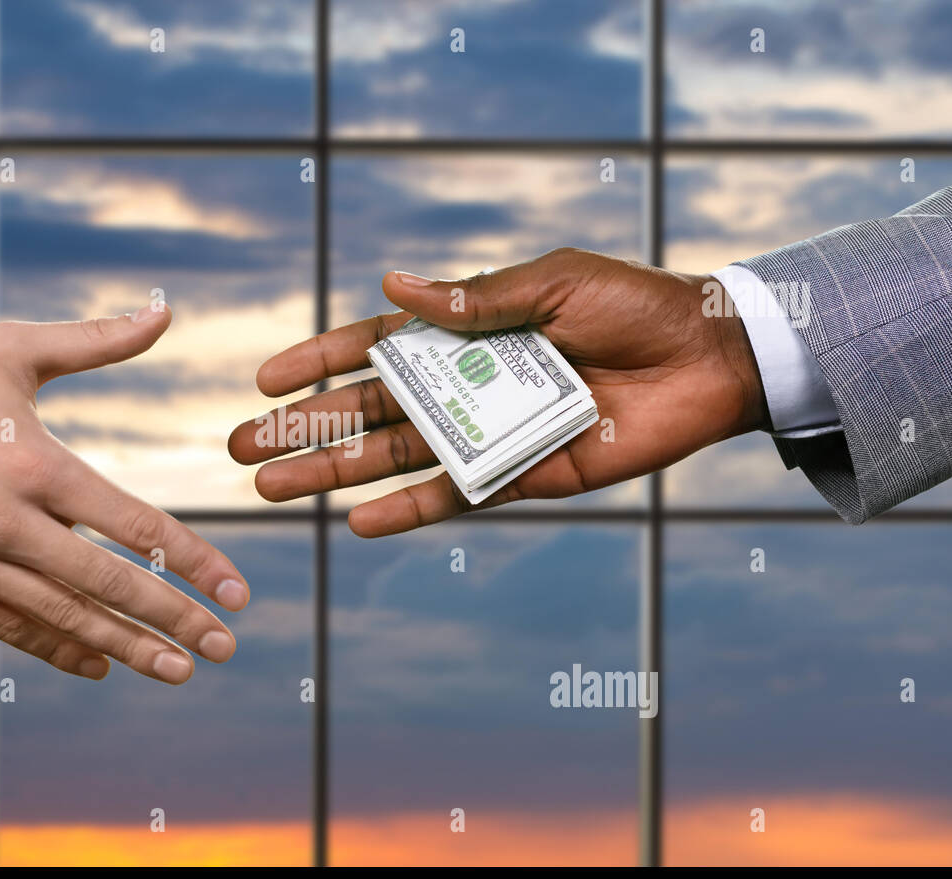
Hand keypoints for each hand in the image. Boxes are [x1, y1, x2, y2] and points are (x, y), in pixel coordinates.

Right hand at [229, 248, 765, 535]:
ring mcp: (490, 432)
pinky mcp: (523, 476)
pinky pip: (454, 495)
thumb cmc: (635, 305)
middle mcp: (468, 384)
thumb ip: (474, 298)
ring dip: (332, 473)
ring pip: (394, 456)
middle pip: (366, 410)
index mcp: (468, 329)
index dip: (319, 362)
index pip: (375, 346)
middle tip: (241, 445)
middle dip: (303, 428)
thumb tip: (393, 288)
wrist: (710, 360)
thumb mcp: (553, 283)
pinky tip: (356, 521)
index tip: (265, 379)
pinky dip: (407, 510)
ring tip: (271, 486)